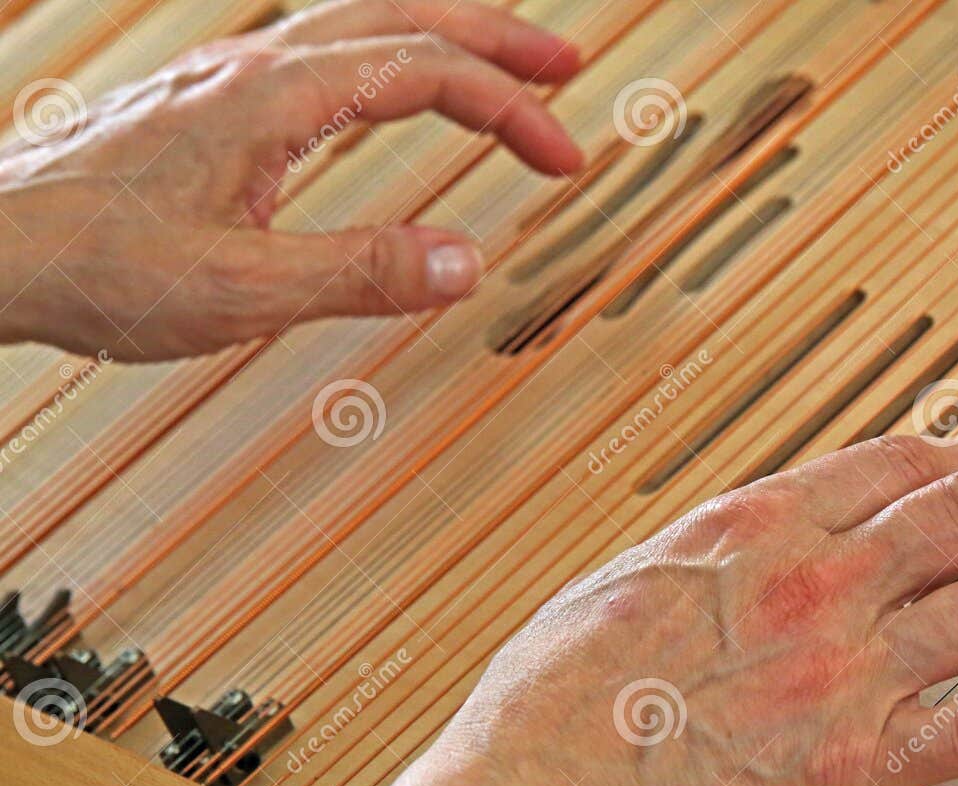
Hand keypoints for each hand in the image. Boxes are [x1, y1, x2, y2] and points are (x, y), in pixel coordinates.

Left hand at [0, 0, 583, 360]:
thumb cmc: (96, 267)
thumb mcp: (242, 290)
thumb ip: (361, 275)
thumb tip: (468, 263)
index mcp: (272, 100)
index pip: (423, 71)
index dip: (508, 108)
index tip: (564, 158)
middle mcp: (253, 71)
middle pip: (400, 18)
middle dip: (494, 37)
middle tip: (565, 63)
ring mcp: (228, 84)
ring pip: (358, 26)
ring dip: (440, 38)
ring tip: (499, 66)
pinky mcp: (208, 109)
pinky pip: (321, 57)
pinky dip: (384, 60)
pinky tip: (387, 94)